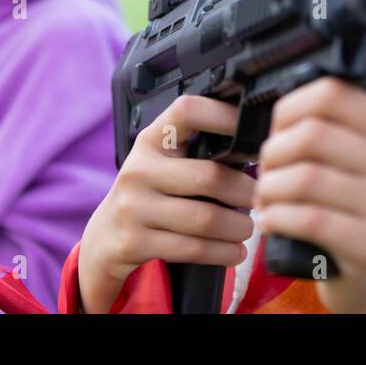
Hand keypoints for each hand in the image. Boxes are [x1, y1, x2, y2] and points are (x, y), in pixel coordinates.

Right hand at [77, 95, 255, 313]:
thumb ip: (197, 152)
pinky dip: (223, 252)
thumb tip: (257, 155)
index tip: (251, 129)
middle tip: (261, 198)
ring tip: (248, 228)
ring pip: (205, 219)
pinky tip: (234, 251)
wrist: (105, 236)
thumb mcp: (162, 163)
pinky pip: (193, 249)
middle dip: (246, 192)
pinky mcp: (136, 242)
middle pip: (209, 177)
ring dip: (238, 227)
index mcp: (151, 141)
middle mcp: (139, 170)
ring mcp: (134, 207)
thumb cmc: (148, 193)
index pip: (187, 112)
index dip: (223, 115)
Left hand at [255, 39, 365, 312]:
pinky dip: (277, 218)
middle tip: (267, 170)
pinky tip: (273, 221)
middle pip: (311, 134)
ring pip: (303, 176)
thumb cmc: (357, 209)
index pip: (331, 93)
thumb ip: (365, 98)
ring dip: (269, 188)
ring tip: (267, 197)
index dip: (289, 107)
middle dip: (273, 152)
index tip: (279, 129)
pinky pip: (307, 217)